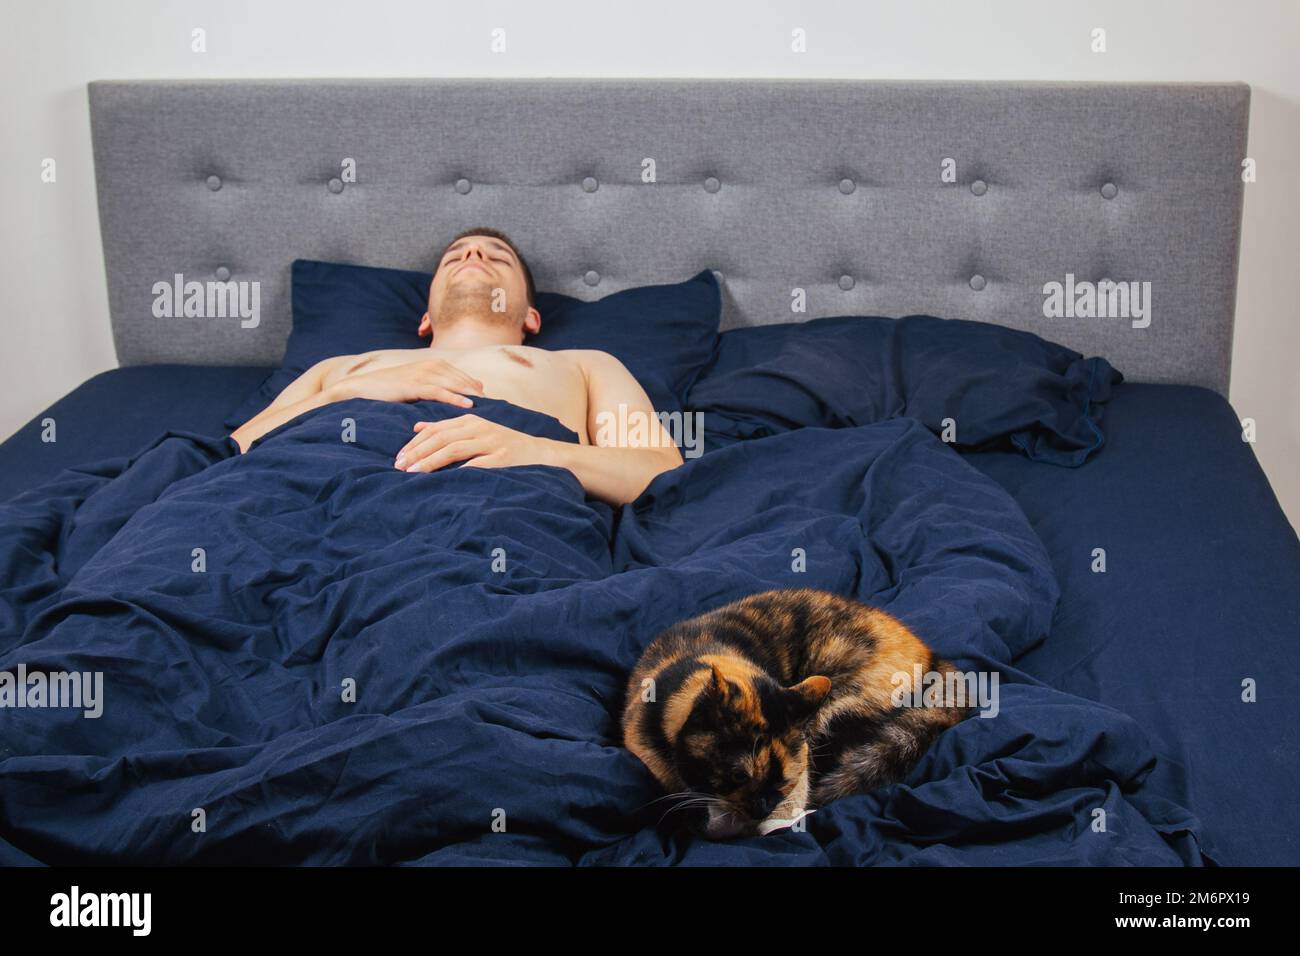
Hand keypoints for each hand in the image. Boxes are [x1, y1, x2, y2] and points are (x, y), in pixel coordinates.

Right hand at [332, 359, 483, 406]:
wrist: (365, 386)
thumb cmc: (392, 389)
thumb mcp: (418, 387)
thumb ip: (438, 390)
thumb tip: (462, 400)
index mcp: (436, 365)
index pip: (465, 378)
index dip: (481, 391)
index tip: (497, 403)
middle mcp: (433, 366)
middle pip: (465, 381)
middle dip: (483, 394)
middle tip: (501, 409)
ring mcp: (424, 374)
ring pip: (456, 385)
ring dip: (474, 397)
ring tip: (493, 409)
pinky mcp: (415, 384)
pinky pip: (440, 391)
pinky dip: (455, 398)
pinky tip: (469, 406)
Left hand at [394, 414, 556, 471]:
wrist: (539, 453)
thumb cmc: (503, 445)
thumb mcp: (475, 431)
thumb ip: (447, 428)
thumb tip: (416, 427)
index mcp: (470, 420)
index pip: (435, 429)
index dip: (414, 443)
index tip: (398, 457)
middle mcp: (479, 427)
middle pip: (440, 438)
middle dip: (417, 452)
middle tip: (399, 466)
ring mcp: (492, 442)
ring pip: (454, 449)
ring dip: (430, 462)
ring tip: (413, 473)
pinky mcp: (502, 457)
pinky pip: (476, 464)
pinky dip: (458, 471)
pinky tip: (443, 480)